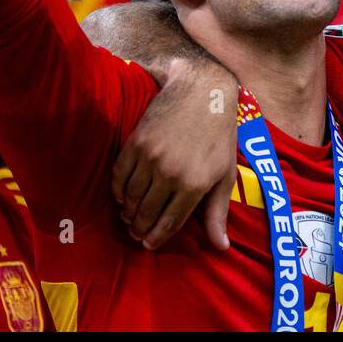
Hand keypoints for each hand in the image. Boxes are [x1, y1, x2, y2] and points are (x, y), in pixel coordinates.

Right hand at [111, 61, 238, 250]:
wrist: (201, 93)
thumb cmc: (218, 135)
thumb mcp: (224, 174)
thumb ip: (217, 213)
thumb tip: (221, 248)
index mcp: (195, 184)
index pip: (169, 222)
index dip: (157, 237)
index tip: (149, 244)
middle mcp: (170, 174)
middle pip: (146, 214)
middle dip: (140, 229)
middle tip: (137, 234)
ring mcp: (150, 158)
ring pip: (130, 198)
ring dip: (128, 213)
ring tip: (130, 218)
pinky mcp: (135, 143)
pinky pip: (119, 176)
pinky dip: (118, 191)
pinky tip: (122, 197)